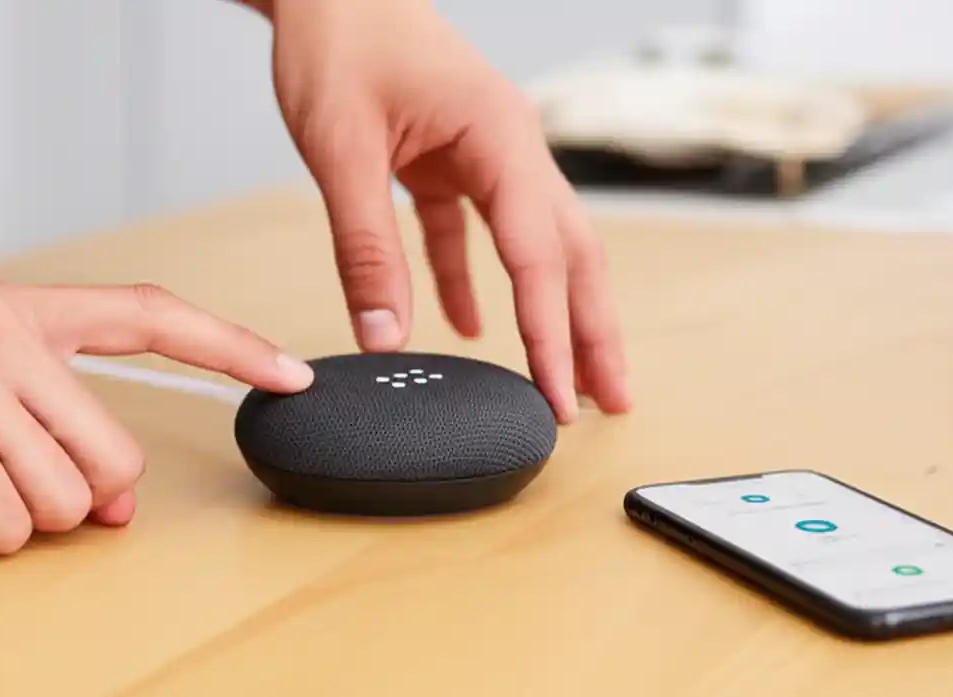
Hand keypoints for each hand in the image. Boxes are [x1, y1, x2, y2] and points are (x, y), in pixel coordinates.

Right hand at [0, 281, 312, 554]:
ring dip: (8, 519)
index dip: (228, 344)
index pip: (147, 314)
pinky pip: (9, 528)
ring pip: (69, 497)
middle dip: (66, 492)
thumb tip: (121, 503)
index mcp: (15, 308)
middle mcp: (1, 329)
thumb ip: (54, 434)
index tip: (290, 370)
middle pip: (117, 452)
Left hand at [256, 0, 629, 422]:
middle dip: (591, 330)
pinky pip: (476, 234)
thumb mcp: (342, 150)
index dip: (549, 332)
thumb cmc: (340, 40)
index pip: (537, 253)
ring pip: (536, 247)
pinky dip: (475, 281)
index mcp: (498, 137)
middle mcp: (509, 147)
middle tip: (612, 400)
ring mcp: (486, 154)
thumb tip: (384, 338)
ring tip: (568, 378)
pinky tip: (466, 327)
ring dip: (552, 312)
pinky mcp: (452, 162)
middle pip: (568, 252)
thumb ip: (365, 248)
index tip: (559, 396)